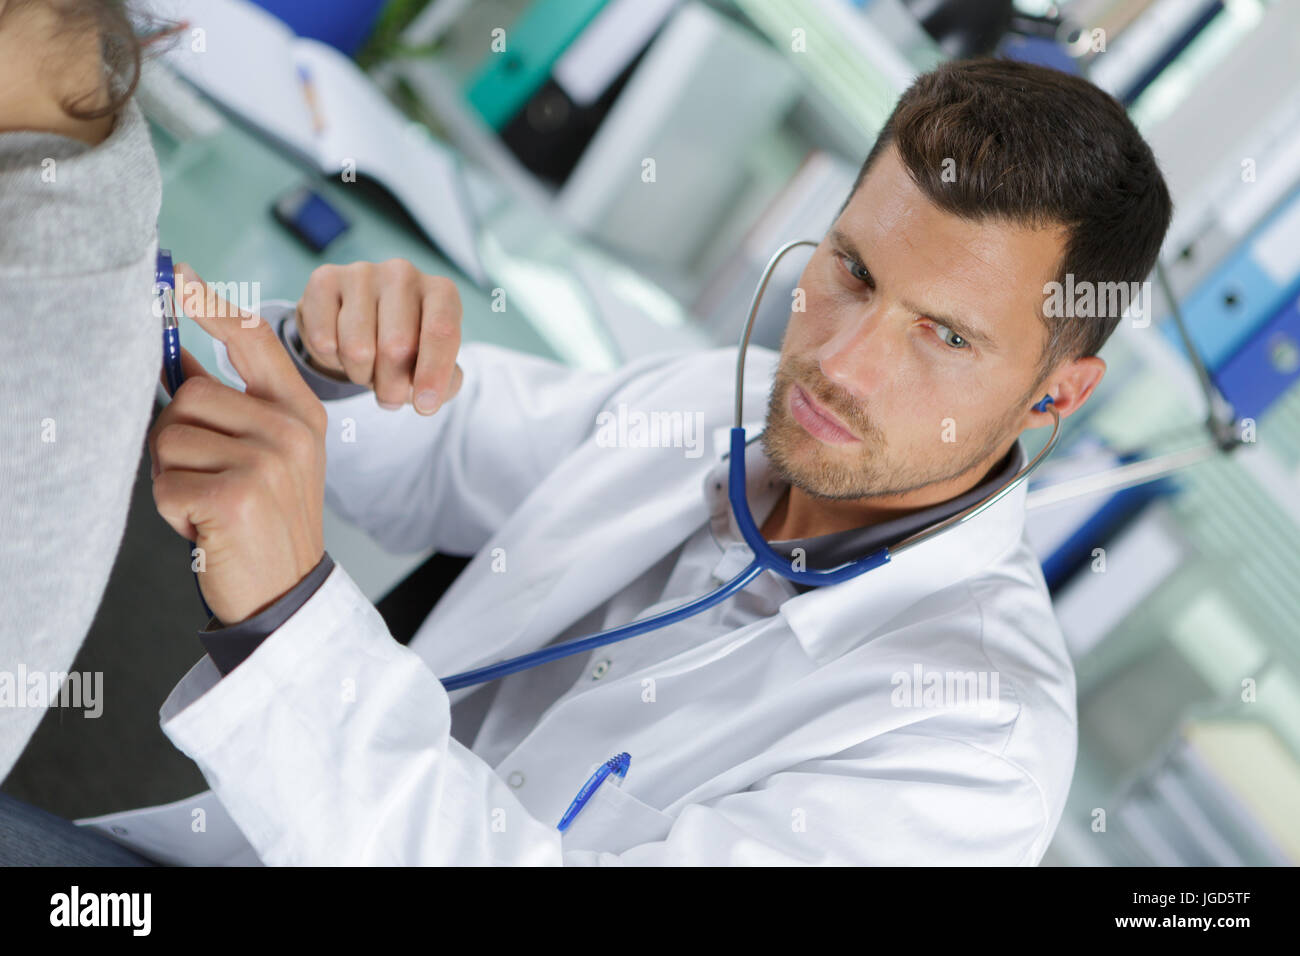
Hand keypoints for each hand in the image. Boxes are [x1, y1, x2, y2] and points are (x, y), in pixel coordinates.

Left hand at [150, 264, 326, 624]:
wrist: (286, 594)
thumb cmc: (266, 522)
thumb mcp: (266, 454)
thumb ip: (232, 403)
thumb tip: (174, 355)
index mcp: (302, 413)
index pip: (254, 341)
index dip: (211, 305)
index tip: (178, 276)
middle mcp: (291, 430)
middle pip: (190, 393)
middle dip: (177, 436)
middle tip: (205, 478)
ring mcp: (268, 462)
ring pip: (171, 437)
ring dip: (172, 475)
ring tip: (209, 504)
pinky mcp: (237, 496)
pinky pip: (165, 481)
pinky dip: (171, 509)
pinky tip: (205, 527)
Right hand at [296, 258, 463, 414]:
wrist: (356, 319)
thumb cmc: (406, 346)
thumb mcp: (435, 364)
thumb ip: (445, 383)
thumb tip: (428, 396)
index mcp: (441, 292)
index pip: (441, 331)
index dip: (433, 373)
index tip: (425, 407)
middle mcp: (403, 274)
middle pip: (396, 346)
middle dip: (392, 387)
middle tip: (389, 395)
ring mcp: (362, 273)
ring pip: (357, 349)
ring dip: (360, 375)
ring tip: (367, 369)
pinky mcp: (324, 279)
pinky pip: (323, 340)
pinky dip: (331, 360)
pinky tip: (340, 350)